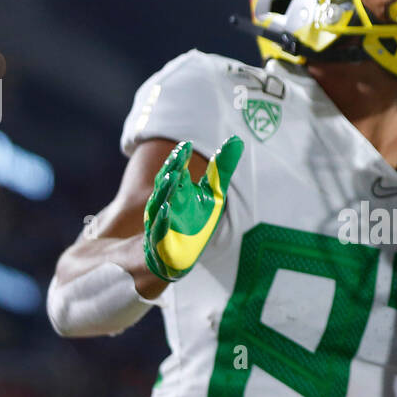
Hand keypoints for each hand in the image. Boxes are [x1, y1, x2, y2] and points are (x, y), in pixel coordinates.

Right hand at [143, 136, 243, 280]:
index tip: (186, 145)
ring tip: (173, 177)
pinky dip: (162, 221)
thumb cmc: (194, 221)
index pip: (175, 170)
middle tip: (180, 154)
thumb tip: (237, 139)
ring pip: (159, 204)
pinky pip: (159, 230)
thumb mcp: (213, 193)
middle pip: (166, 183)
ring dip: (165, 190)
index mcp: (176, 190)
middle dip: (172, 169)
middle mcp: (164, 202)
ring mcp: (159, 222)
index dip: (179, 158)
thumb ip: (221, 169)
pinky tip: (166, 211)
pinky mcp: (160, 243)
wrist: (177, 257)